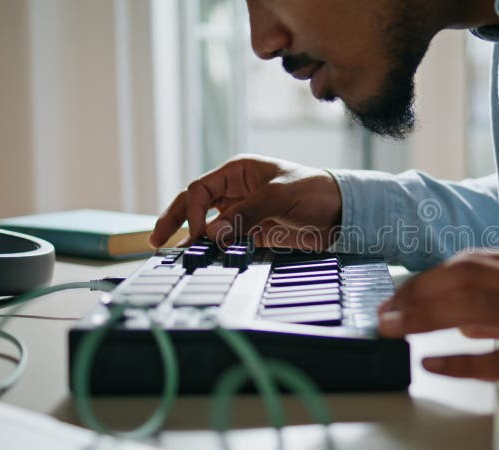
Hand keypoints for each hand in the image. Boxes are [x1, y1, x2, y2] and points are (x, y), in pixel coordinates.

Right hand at [149, 154, 342, 249]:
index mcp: (238, 172)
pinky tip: (204, 261)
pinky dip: (214, 251)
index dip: (191, 211)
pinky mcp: (252, 234)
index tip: (196, 234)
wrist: (343, 214)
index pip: (200, 189)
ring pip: (208, 227)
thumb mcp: (280, 195)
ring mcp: (242, 214)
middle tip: (156, 240)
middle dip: (174, 220)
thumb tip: (212, 232)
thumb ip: (246, 213)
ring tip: (176, 257)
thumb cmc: (316, 191)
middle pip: (194, 205)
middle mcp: (235, 192)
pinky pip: (226, 242)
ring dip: (193, 240)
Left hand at [378, 248, 498, 423]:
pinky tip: (432, 362)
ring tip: (393, 330)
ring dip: (426, 318)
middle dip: (416, 294)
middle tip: (383, 313)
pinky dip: (460, 361)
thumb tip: (460, 317)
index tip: (398, 294)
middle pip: (466, 278)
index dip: (427, 278)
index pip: (472, 262)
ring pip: (477, 309)